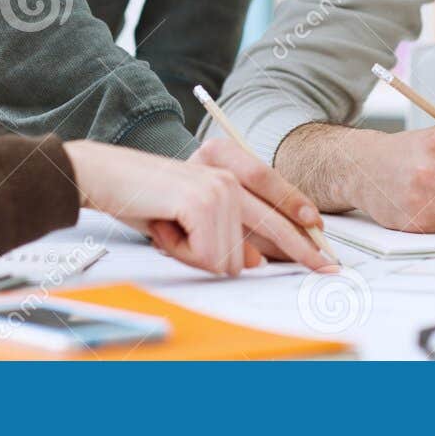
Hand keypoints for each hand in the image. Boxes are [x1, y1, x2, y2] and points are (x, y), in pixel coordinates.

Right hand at [63, 140, 317, 275]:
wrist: (105, 176)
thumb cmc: (144, 197)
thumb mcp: (192, 216)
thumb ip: (226, 231)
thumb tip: (254, 260)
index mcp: (229, 166)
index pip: (276, 194)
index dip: (301, 221)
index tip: (323, 242)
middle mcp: (230, 174)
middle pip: (276, 225)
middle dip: (301, 251)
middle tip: (329, 268)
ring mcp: (219, 187)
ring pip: (232, 255)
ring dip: (197, 255)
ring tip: (170, 231)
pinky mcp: (203, 202)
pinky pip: (210, 255)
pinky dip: (185, 254)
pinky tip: (166, 231)